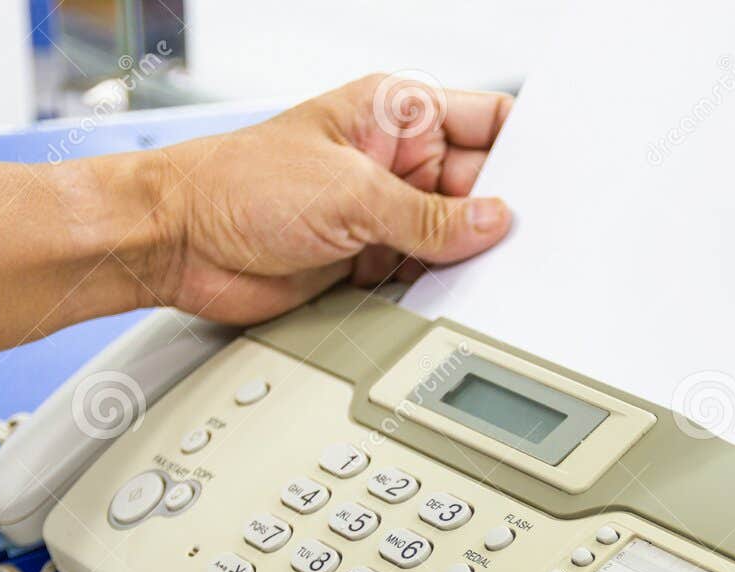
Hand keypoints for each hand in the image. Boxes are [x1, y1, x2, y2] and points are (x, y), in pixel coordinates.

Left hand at [136, 74, 513, 322]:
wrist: (177, 245)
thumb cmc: (237, 187)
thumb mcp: (350, 195)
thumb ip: (429, 217)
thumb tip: (493, 222)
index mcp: (394, 112)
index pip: (487, 121)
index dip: (526, 150)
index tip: (557, 184)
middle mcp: (393, 159)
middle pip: (478, 188)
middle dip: (497, 217)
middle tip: (523, 247)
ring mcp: (381, 212)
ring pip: (452, 237)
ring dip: (464, 259)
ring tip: (482, 275)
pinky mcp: (367, 259)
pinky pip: (422, 274)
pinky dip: (435, 289)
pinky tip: (446, 297)